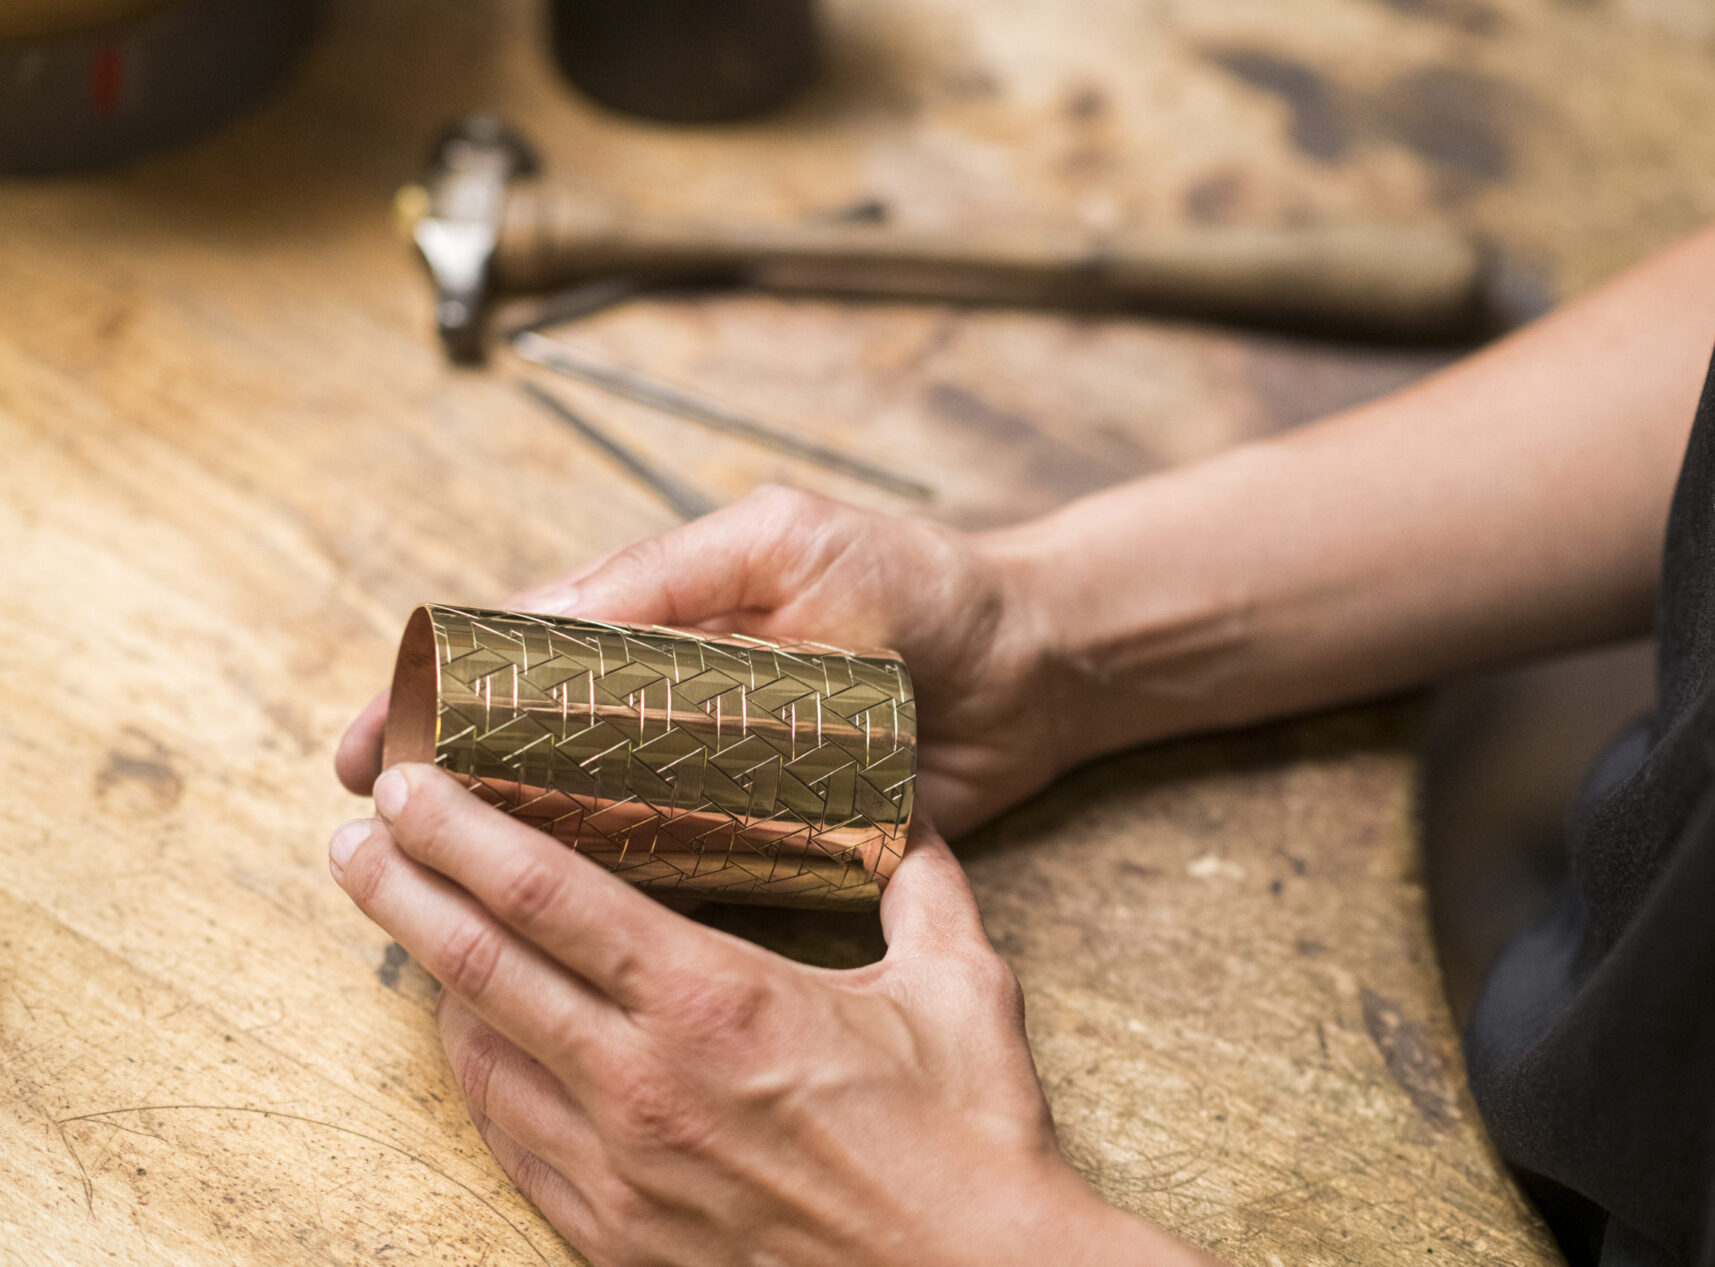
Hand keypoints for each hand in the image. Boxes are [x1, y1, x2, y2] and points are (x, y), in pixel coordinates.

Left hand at [328, 764, 1207, 1266]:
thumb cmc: (970, 1139)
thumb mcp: (961, 983)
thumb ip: (919, 878)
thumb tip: (904, 814)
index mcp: (716, 1000)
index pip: (548, 895)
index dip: (459, 831)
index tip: (406, 784)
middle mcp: (644, 1082)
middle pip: (480, 966)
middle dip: (400, 889)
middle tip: (353, 836)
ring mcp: (620, 1170)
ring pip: (479, 1058)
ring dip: (429, 981)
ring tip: (404, 923)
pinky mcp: (618, 1236)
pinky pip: (512, 1142)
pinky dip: (477, 1076)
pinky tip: (473, 1042)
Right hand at [335, 486, 1064, 836]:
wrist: (1034, 665)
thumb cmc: (923, 582)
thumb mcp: (790, 549)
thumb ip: (675, 581)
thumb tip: (547, 625)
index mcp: (670, 601)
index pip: (524, 641)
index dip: (440, 689)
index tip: (375, 741)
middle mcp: (675, 681)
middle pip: (533, 732)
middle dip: (451, 775)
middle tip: (376, 825)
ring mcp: (715, 756)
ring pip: (587, 804)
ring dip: (514, 838)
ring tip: (434, 882)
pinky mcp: (765, 823)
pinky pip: (671, 858)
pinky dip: (611, 885)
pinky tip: (557, 917)